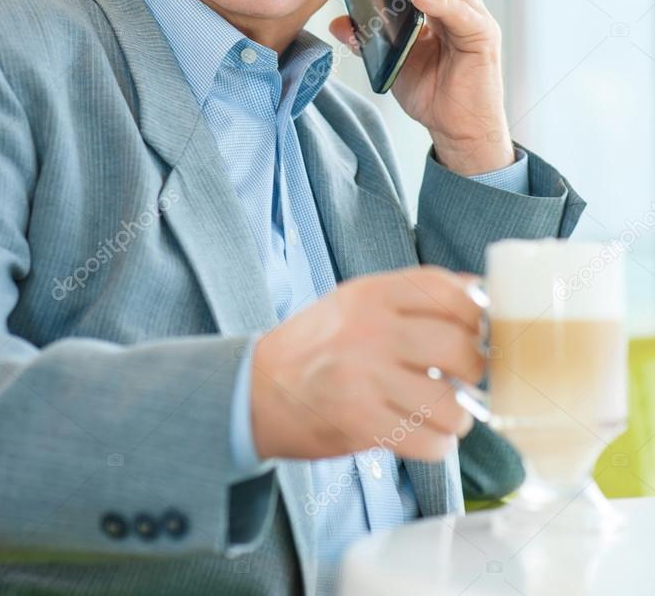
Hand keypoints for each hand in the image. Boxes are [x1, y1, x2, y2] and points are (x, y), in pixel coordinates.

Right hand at [250, 266, 484, 461]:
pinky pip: (428, 442)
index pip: (448, 291)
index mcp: (371, 293)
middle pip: (458, 348)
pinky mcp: (361, 425)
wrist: (255, 390)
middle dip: (476, 368)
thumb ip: (410, 294)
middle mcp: (370, 331)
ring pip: (451, 404)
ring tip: (447, 412)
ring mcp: (365, 379)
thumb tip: (476, 290)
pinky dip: (436, 444)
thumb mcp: (354, 301)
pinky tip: (424, 433)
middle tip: (468, 376)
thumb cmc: (316, 344)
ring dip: (459, 415)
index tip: (479, 328)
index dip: (476, 312)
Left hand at [329, 0, 513, 174]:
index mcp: (445, 8)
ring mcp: (477, 22)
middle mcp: (465, 8)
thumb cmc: (432, 96)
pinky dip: (439, 2)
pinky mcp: (483, 40)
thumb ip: (369, 40)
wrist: (458, 133)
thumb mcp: (392, 63)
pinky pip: (461, 14)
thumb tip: (339, 22)